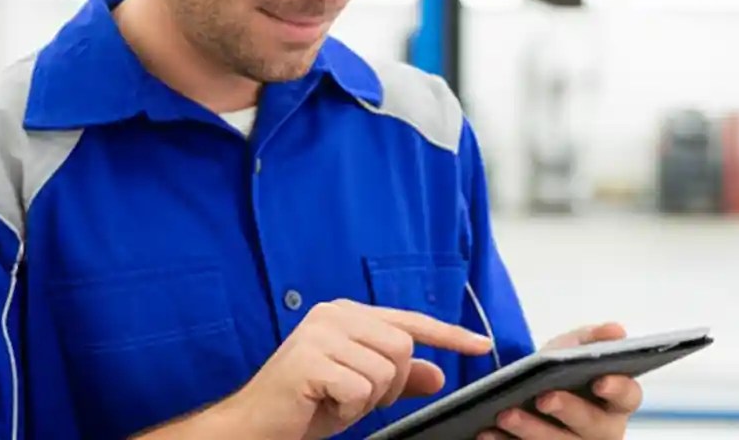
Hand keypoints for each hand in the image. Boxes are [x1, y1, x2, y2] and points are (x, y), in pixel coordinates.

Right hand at [180, 299, 493, 439]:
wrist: (254, 425)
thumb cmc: (304, 404)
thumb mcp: (362, 390)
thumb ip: (398, 379)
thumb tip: (436, 373)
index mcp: (347, 314)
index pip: (410, 321)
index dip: (450, 335)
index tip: (483, 344)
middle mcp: (334, 314)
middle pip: (402, 348)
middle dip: (389, 385)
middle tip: (355, 397)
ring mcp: (321, 333)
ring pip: (386, 371)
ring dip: (368, 399)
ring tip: (335, 399)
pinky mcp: (310, 358)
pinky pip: (361, 390)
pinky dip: (349, 409)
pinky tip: (322, 403)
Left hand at [478, 323, 642, 439]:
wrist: (529, 392)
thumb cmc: (560, 370)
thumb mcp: (575, 348)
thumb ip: (594, 338)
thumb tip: (615, 331)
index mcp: (616, 401)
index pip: (628, 395)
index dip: (617, 388)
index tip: (599, 380)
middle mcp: (602, 431)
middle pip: (592, 425)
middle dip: (568, 410)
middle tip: (544, 397)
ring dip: (532, 431)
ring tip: (506, 414)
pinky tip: (487, 432)